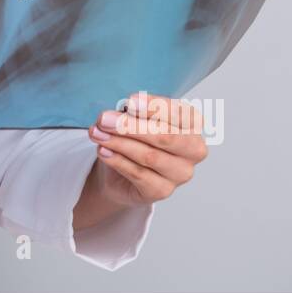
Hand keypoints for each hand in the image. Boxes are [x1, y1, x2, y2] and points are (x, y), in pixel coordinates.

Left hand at [82, 91, 207, 215]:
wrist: (122, 174)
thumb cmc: (135, 138)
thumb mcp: (133, 118)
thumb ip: (131, 114)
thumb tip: (118, 114)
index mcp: (193, 123)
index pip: (180, 112)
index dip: (155, 106)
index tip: (130, 102)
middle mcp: (194, 149)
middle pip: (165, 137)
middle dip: (131, 126)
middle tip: (104, 119)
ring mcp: (181, 173)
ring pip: (149, 156)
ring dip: (119, 143)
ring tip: (97, 134)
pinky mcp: (163, 190)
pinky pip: (138, 174)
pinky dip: (117, 160)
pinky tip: (103, 151)